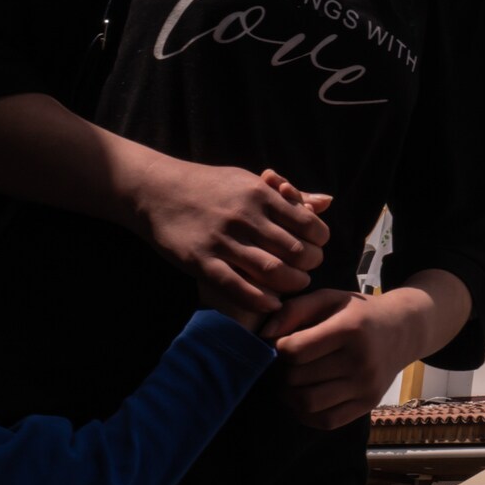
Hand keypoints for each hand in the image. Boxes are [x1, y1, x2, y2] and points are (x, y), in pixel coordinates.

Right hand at [132, 157, 331, 315]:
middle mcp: (244, 217)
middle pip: (295, 251)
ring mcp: (222, 241)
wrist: (157, 190)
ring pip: (272, 271)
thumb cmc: (210, 185)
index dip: (320, 240)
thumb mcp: (250, 181)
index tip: (317, 246)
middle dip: (310, 264)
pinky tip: (272, 304)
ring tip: (295, 284)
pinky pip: (237, 287)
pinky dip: (260, 300)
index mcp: (260, 194)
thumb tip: (327, 201)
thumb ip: (289, 195)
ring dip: (292, 284)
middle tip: (309, 269)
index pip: (308, 224)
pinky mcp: (201, 262)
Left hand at [266, 288, 432, 428]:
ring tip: (291, 382)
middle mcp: (361, 360)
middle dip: (283, 372)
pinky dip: (306, 414)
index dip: (280, 348)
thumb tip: (264, 336)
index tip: (285, 344)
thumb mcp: (329, 298)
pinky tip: (305, 398)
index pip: (296, 350)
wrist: (403, 330)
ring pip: (308, 403)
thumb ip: (294, 310)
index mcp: (351, 329)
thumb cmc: (359, 313)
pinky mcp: (368, 404)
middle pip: (298, 378)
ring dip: (289, 395)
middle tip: (286, 364)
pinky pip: (326, 421)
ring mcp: (366, 386)